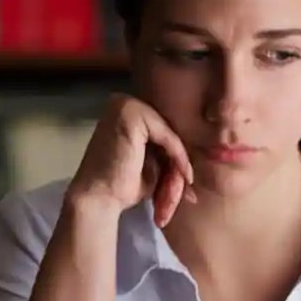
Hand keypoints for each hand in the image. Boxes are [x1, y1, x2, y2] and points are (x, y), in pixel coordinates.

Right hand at [66, 92, 195, 226]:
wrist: (99, 198)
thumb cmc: (121, 186)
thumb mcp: (151, 163)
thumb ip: (166, 151)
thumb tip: (201, 150)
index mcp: (125, 110)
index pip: (162, 130)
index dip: (176, 156)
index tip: (188, 182)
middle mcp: (124, 101)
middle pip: (167, 131)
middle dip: (179, 162)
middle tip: (190, 189)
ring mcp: (126, 105)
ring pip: (170, 135)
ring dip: (180, 164)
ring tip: (186, 190)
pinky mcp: (132, 114)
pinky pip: (168, 137)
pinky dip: (179, 158)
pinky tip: (184, 177)